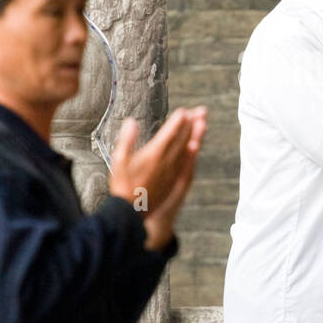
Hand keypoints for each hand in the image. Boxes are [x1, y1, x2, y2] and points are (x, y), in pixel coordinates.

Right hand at [109, 107, 206, 229]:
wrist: (130, 211)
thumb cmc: (122, 186)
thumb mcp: (119, 160)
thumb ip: (126, 139)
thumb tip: (131, 122)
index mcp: (153, 155)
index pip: (169, 133)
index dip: (177, 121)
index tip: (184, 110)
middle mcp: (166, 162)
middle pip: (182, 139)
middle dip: (191, 123)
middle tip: (200, 111)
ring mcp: (171, 172)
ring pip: (187, 149)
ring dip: (195, 135)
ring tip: (203, 124)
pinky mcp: (173, 181)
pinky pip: (186, 163)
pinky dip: (192, 152)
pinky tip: (195, 147)